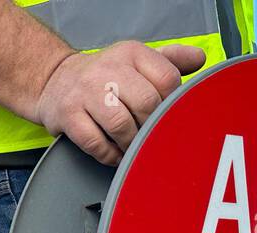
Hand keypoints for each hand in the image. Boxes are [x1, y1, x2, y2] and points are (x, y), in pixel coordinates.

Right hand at [35, 40, 207, 164]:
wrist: (55, 81)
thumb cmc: (105, 76)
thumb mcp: (136, 60)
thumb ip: (169, 60)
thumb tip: (200, 60)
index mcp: (131, 53)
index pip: (166, 79)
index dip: (172, 103)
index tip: (167, 115)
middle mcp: (108, 69)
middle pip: (147, 103)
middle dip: (152, 126)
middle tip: (151, 135)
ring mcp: (86, 92)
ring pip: (121, 125)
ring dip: (131, 143)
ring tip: (133, 146)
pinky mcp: (68, 115)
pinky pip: (96, 143)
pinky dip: (110, 154)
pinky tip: (114, 153)